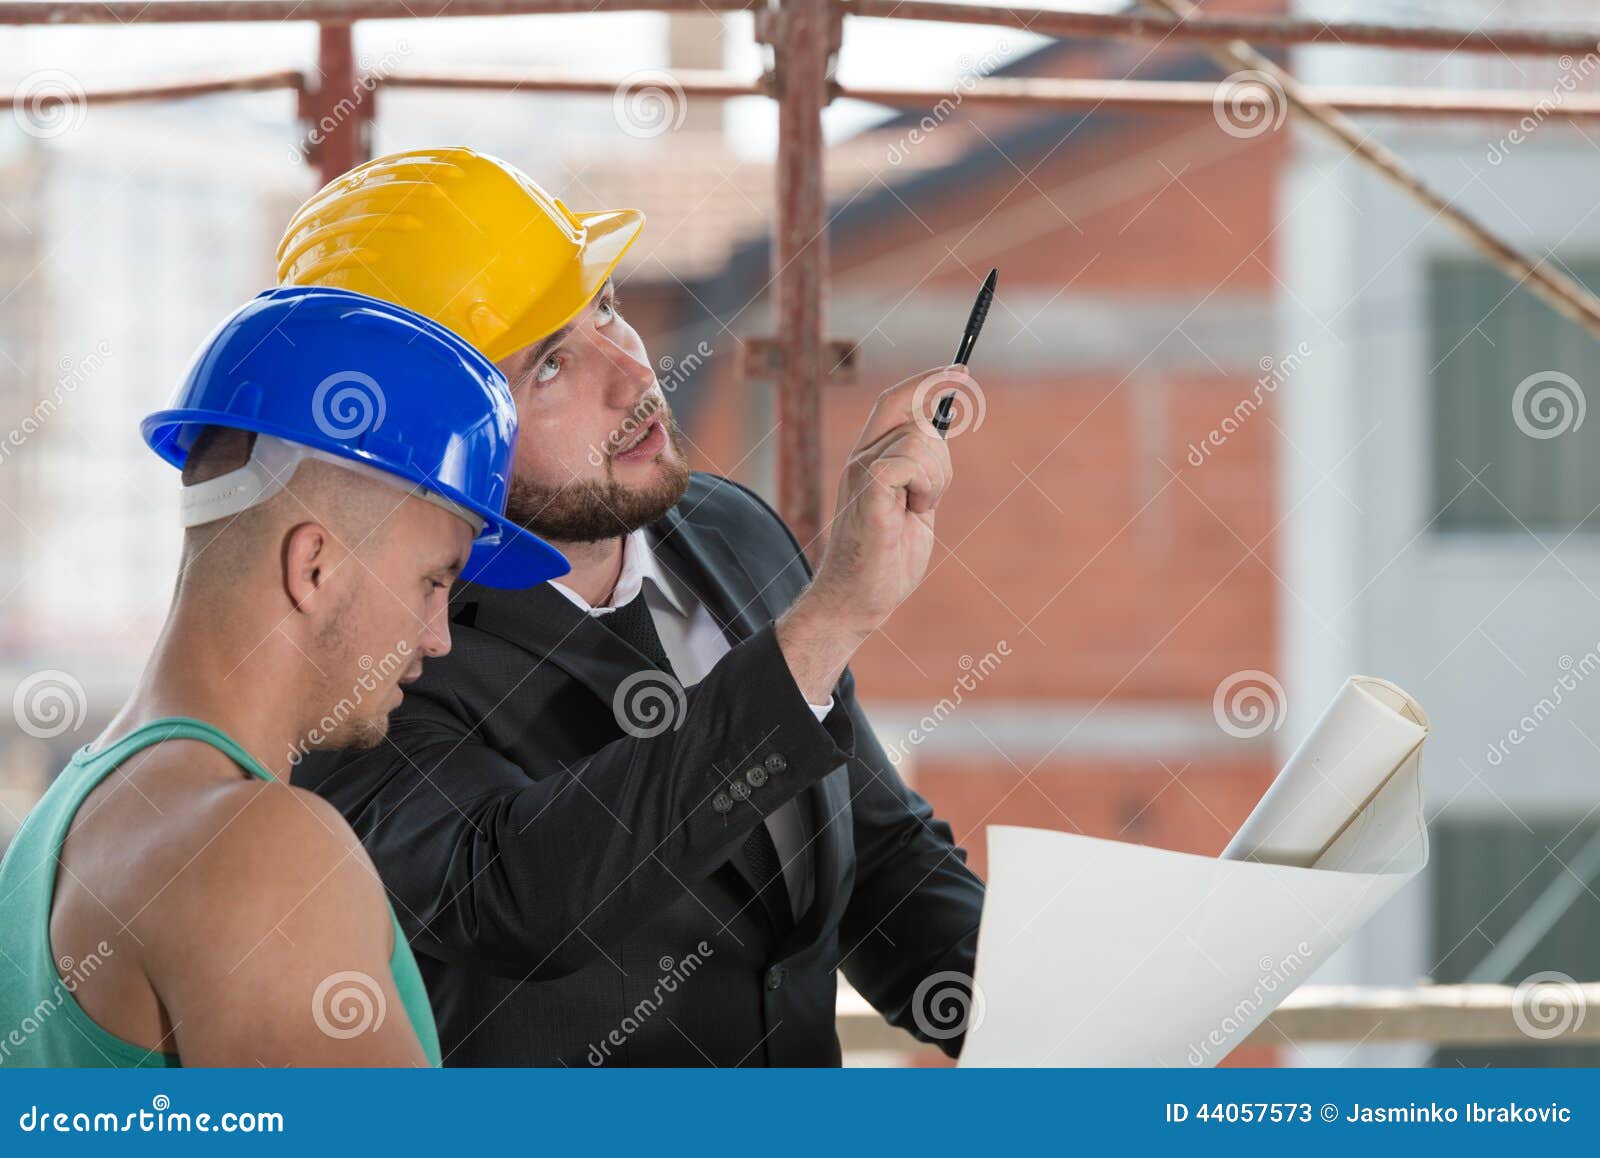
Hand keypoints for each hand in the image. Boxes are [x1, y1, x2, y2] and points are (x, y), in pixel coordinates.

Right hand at [777, 367, 963, 701]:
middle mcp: (862, 457)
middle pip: (916, 414)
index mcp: (871, 459)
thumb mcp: (914, 505)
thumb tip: (940, 432)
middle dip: (942, 452)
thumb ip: (923, 471)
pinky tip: (914, 511)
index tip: (960, 373)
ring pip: (920, 439)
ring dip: (936, 477)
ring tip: (917, 509)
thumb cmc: (885, 562)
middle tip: (929, 498)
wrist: (855, 601)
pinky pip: (908, 461)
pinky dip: (925, 485)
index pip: (897, 401)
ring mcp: (862, 472)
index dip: (928, 382)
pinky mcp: (868, 491)